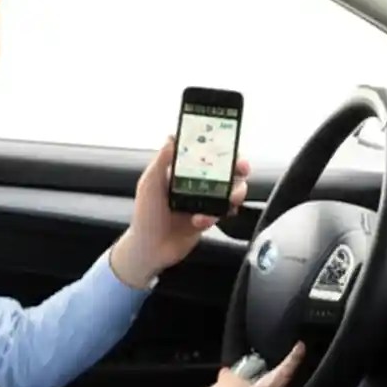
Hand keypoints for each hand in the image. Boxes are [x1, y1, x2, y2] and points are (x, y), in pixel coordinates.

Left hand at [110, 136, 249, 288]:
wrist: (149, 250)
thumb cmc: (145, 215)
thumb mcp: (150, 184)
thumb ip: (162, 161)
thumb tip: (172, 136)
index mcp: (181, 172)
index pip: (205, 155)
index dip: (220, 149)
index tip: (231, 145)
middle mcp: (194, 185)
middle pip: (224, 172)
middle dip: (237, 170)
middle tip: (242, 170)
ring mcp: (202, 202)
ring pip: (229, 192)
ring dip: (233, 194)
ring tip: (227, 201)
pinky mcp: (207, 219)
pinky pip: (222, 213)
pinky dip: (217, 215)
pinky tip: (202, 220)